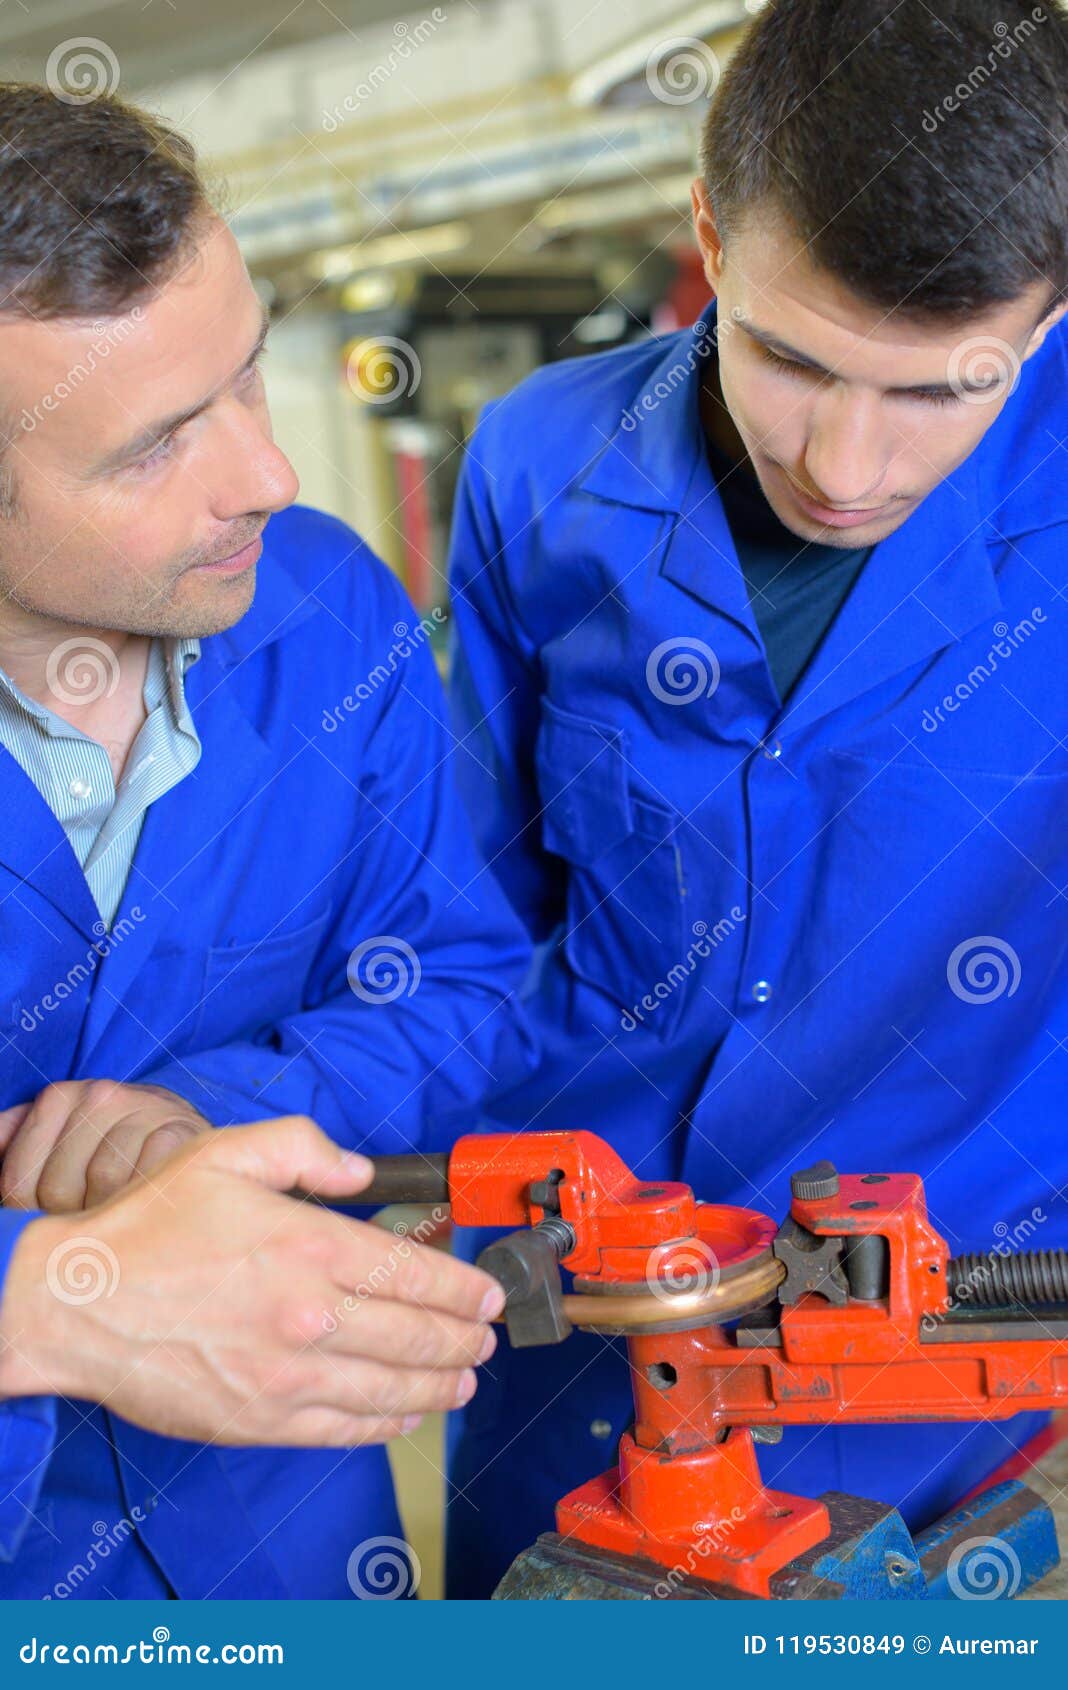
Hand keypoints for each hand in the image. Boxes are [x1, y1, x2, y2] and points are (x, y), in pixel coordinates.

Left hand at [0, 1080, 207, 1211]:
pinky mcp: (178, 1130)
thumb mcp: (54, 1130)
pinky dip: (140, 1200)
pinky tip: (141, 1198)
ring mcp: (143, 1110)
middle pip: (59, 1189)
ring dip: (106, 1211)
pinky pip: (146, 1181)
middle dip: (69, 1215)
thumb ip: (12, 1139)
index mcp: (58, 1097)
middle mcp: (99, 1096)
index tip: (51, 1210)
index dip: (31, 1212)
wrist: (173, 1119)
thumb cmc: (103, 1136)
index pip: (19, 1183)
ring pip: (103, 1187)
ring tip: (114, 1208)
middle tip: (86, 1214)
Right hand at [0, 1115, 502, 1445]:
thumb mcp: (229, 1153)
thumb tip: (360, 1171)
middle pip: (418, 1336)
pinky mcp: (262, 1419)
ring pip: (392, 1387)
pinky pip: (346, 1428)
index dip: (467, 1290)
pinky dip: (387, 1423)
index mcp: (313, 1245)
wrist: (77, 1302)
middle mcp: (312, 1314)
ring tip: (463, 1378)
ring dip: (441, 1384)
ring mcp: (289, 1375)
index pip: (419, 1274)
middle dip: (466, 1339)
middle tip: (486, 1339)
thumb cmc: (150, 1227)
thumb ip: (306, 1149)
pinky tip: (407, 1412)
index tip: (489, 1296)